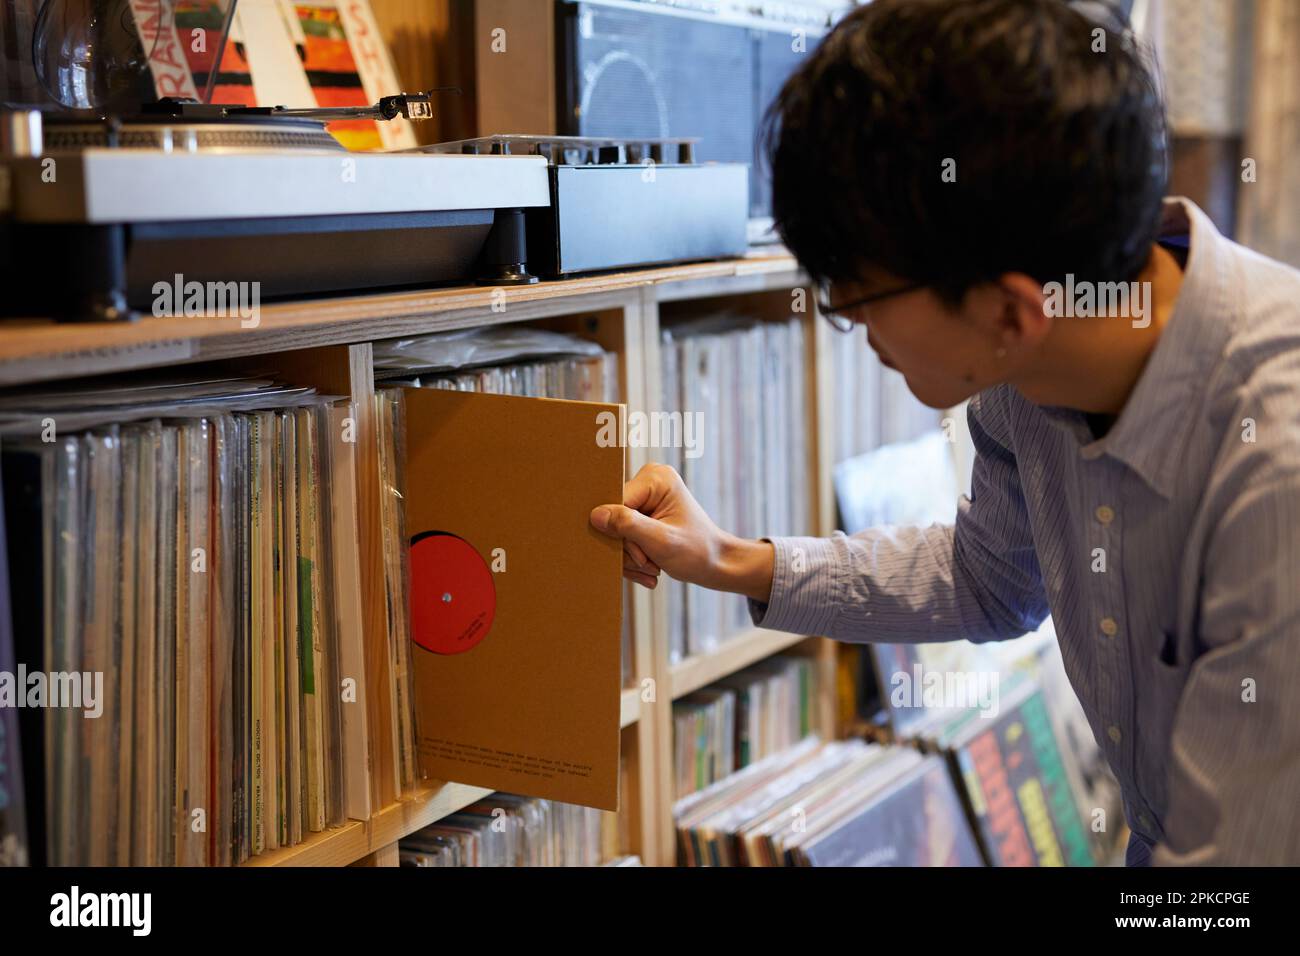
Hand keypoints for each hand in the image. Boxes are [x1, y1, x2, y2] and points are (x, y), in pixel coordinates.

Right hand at [589, 463, 774, 601]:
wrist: (717, 565)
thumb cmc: (698, 552)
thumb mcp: (662, 541)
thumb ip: (628, 526)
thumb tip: (595, 515)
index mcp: (655, 478)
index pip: (617, 504)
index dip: (623, 535)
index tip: (644, 556)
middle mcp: (648, 481)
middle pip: (613, 518)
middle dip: (628, 549)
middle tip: (650, 565)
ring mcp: (644, 498)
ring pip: (615, 531)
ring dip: (630, 558)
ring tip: (653, 569)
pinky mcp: (641, 513)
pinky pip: (622, 536)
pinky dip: (633, 558)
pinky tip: (650, 569)